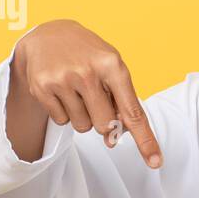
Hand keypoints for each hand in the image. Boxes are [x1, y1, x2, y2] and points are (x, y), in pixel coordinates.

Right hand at [13, 19, 162, 167]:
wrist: (48, 35)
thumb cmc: (89, 57)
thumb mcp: (112, 70)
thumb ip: (121, 104)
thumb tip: (112, 140)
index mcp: (113, 65)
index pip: (133, 111)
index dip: (145, 139)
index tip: (156, 162)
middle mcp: (88, 72)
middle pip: (105, 125)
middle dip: (102, 119)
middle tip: (94, 97)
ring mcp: (63, 79)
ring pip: (83, 127)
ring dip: (82, 115)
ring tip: (76, 90)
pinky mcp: (42, 87)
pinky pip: (61, 121)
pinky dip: (64, 112)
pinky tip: (61, 90)